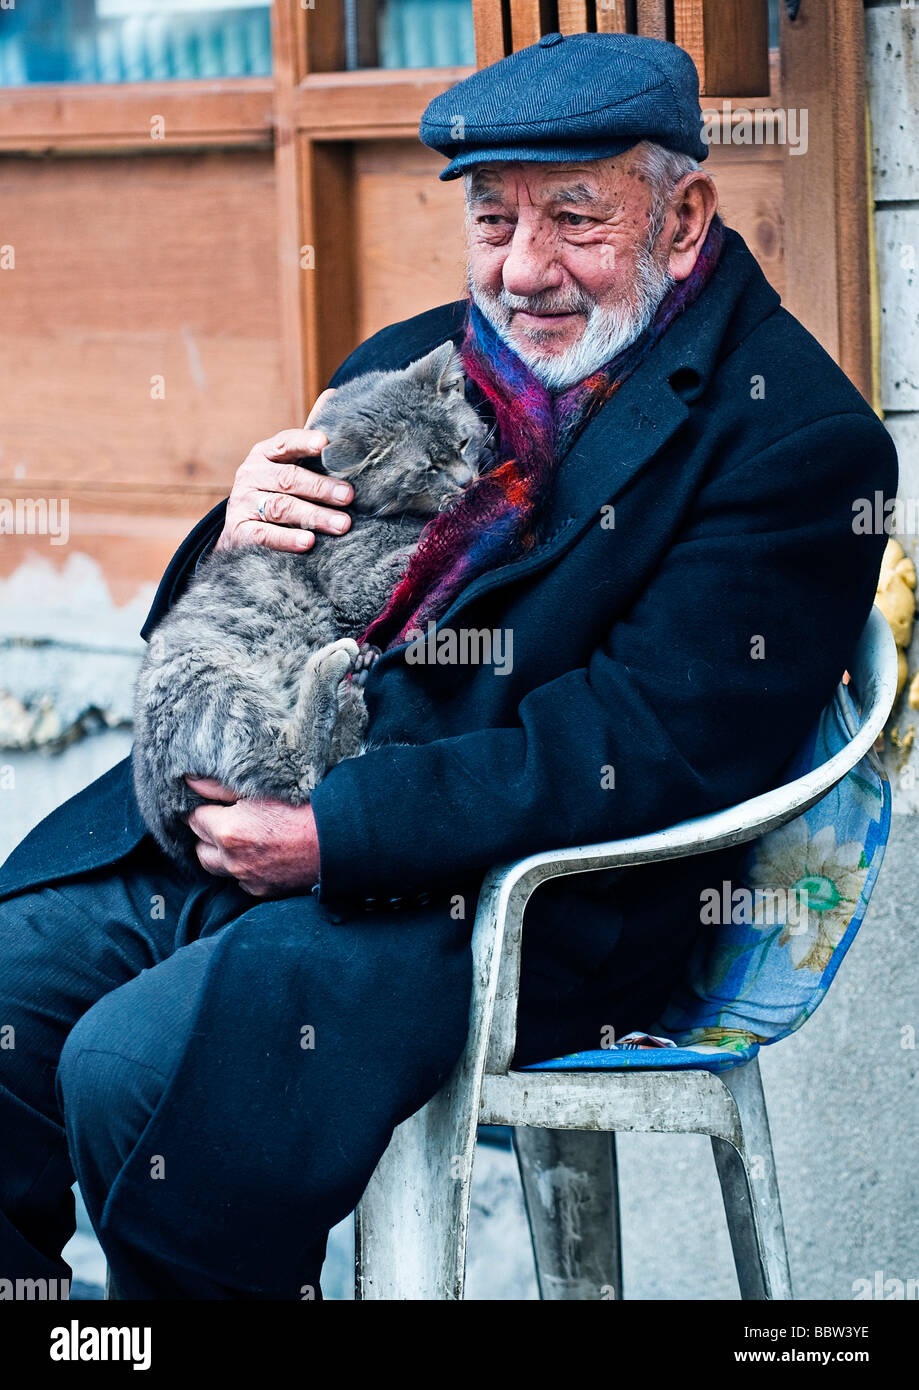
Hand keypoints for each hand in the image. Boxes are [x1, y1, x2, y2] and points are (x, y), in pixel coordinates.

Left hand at [185, 777, 320, 896]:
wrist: (340, 839)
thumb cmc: (304, 807)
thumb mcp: (260, 788)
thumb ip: (220, 787)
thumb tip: (191, 781)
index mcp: (228, 830)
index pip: (194, 819)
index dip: (206, 808)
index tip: (218, 804)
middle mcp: (232, 859)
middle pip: (199, 847)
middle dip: (207, 833)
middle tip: (226, 819)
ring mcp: (247, 879)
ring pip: (217, 868)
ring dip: (220, 854)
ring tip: (239, 838)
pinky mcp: (263, 891)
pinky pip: (241, 881)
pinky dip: (244, 868)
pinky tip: (260, 854)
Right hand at [216, 389, 352, 553]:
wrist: (243, 533)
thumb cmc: (278, 491)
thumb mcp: (291, 464)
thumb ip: (311, 437)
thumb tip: (334, 394)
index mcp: (266, 454)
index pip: (285, 444)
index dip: (304, 442)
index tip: (325, 443)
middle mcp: (251, 474)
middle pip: (288, 479)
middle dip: (321, 488)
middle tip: (349, 497)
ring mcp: (242, 502)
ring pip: (280, 507)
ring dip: (313, 516)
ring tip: (342, 525)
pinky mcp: (239, 531)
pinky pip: (263, 534)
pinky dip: (286, 539)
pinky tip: (308, 542)